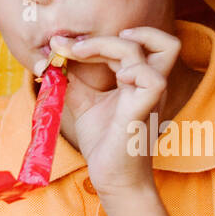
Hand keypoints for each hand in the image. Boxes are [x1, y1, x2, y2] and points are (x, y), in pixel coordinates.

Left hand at [50, 27, 180, 199]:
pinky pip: (153, 80)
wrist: (112, 179)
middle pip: (157, 40)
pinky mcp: (145, 111)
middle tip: (73, 48)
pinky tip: (113, 79)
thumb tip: (53, 57)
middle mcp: (151, 84)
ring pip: (161, 48)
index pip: (133, 44)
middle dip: (107, 36)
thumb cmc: (104, 144)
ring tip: (85, 54)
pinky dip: (133, 71)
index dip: (95, 40)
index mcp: (139, 80)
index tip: (59, 45)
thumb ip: (74, 79)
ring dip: (116, 45)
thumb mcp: (84, 103)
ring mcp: (152, 96)